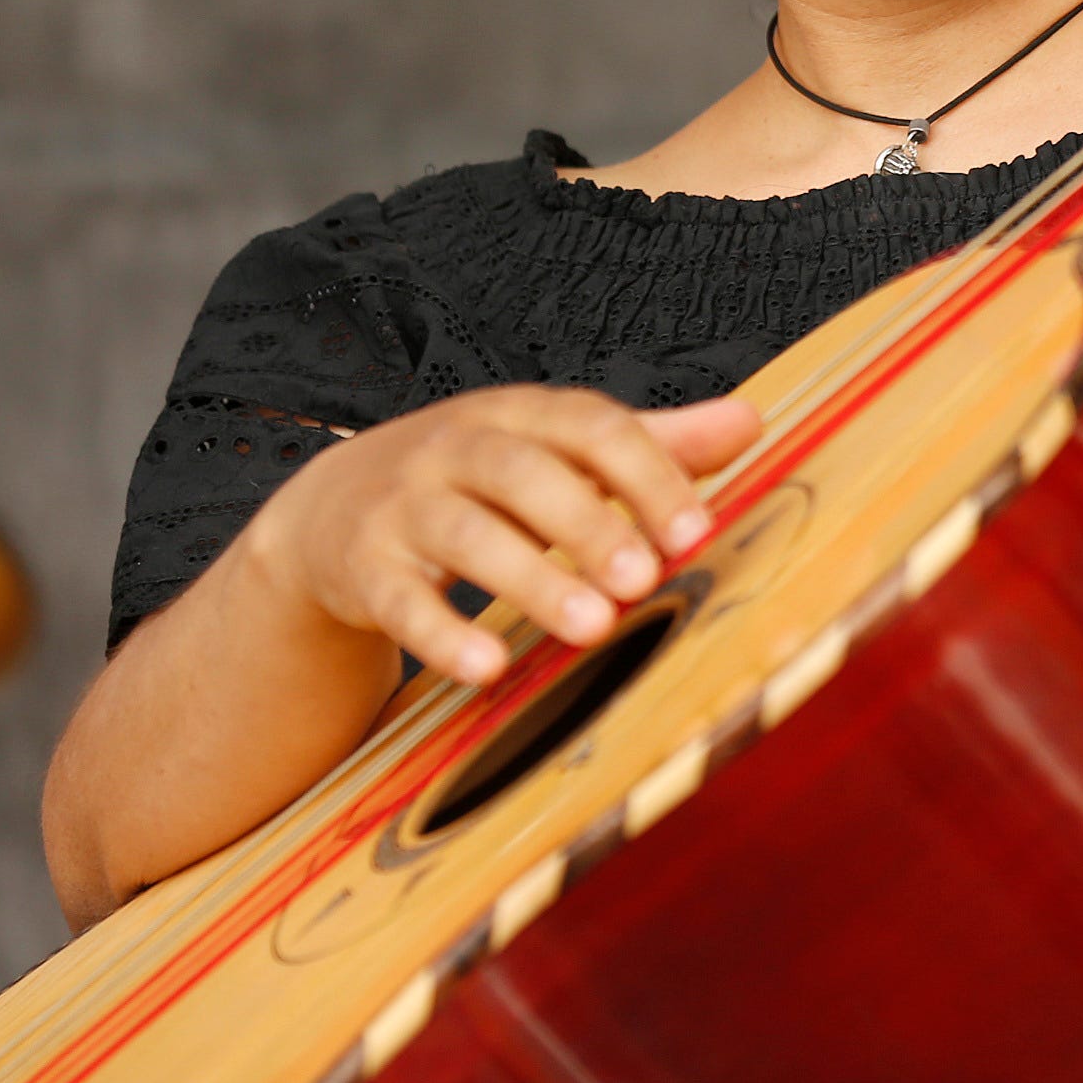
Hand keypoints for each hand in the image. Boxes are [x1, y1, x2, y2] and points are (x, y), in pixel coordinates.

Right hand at [242, 386, 761, 685]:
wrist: (333, 509)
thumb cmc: (479, 479)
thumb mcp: (555, 450)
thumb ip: (649, 443)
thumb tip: (749, 421)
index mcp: (518, 414)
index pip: (589, 426)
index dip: (646, 473)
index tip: (698, 530)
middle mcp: (457, 448)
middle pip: (524, 473)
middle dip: (589, 524)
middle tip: (648, 578)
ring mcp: (403, 506)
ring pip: (465, 534)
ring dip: (531, 579)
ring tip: (593, 627)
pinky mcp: (364, 567)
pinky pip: (400, 600)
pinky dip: (441, 633)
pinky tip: (487, 668)